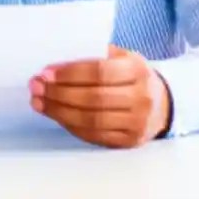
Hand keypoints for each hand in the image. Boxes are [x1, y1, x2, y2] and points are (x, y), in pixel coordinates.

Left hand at [30, 45, 170, 148]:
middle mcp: (142, 97)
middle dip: (59, 93)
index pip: (99, 72)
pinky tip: (56, 115)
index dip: (70, 73)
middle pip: (93, 98)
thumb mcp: (122, 58)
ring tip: (39, 103)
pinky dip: (71, 126)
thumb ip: (95, 57)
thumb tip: (54, 67)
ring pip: (91, 120)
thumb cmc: (132, 76)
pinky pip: (94, 136)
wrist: (162, 103)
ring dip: (59, 112)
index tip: (46, 73)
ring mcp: (137, 122)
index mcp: (138, 70)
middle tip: (35, 87)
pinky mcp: (129, 141)